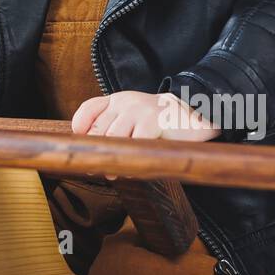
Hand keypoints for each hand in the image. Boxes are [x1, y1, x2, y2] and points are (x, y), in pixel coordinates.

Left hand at [71, 91, 221, 179]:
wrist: (193, 114)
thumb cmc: (159, 124)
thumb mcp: (133, 120)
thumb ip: (114, 128)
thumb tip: (92, 155)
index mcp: (117, 100)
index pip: (89, 109)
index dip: (81, 128)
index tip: (81, 148)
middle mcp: (125, 101)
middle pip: (99, 128)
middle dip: (97, 152)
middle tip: (94, 171)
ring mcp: (139, 109)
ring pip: (114, 138)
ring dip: (113, 160)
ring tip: (112, 174)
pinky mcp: (153, 120)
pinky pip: (135, 144)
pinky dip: (132, 161)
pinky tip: (132, 172)